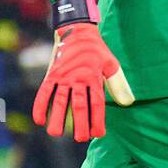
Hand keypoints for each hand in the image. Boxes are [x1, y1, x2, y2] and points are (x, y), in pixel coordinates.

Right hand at [32, 22, 133, 141]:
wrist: (76, 29)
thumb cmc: (96, 50)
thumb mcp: (111, 64)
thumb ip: (118, 84)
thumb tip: (128, 103)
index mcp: (93, 77)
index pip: (96, 103)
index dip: (97, 119)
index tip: (98, 134)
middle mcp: (77, 78)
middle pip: (78, 105)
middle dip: (79, 123)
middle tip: (79, 139)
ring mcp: (62, 77)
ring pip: (59, 100)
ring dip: (56, 118)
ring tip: (55, 134)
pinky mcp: (51, 74)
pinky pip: (44, 92)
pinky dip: (40, 105)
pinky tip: (39, 120)